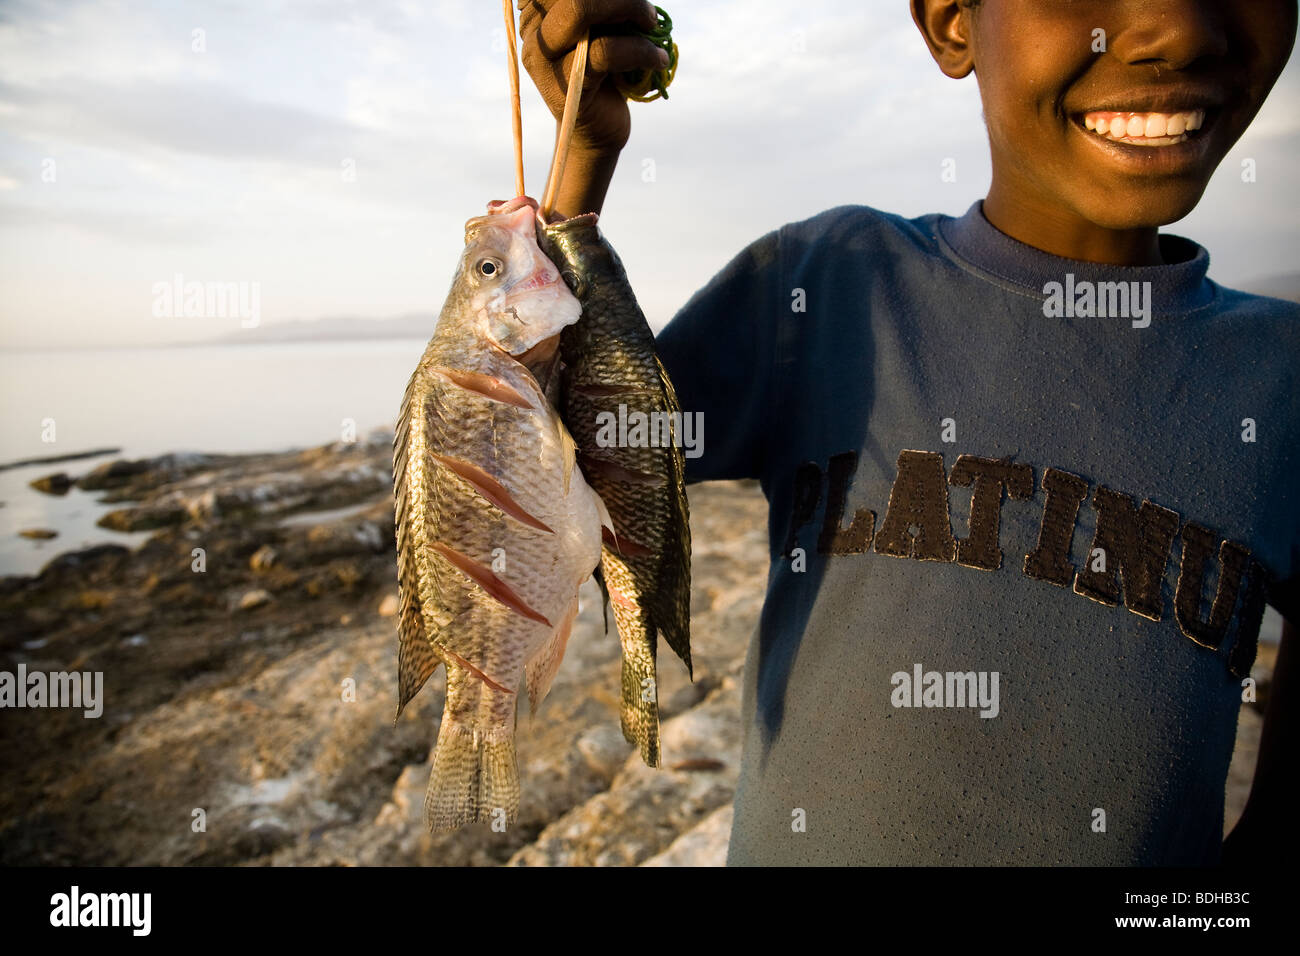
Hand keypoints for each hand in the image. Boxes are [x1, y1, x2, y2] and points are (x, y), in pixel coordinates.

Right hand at [519, 0, 667, 154]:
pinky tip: (659, 59)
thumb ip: (607, 8)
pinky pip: (605, 52)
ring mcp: (542, 59)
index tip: (633, 3)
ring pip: (581, 11)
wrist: (600, 129)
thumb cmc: (607, 71)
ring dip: (632, 12)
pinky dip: (640, 51)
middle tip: (649, 14)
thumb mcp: (606, 29)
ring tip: (654, 31)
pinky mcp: (564, 85)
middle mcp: (532, 30)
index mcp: (539, 10)